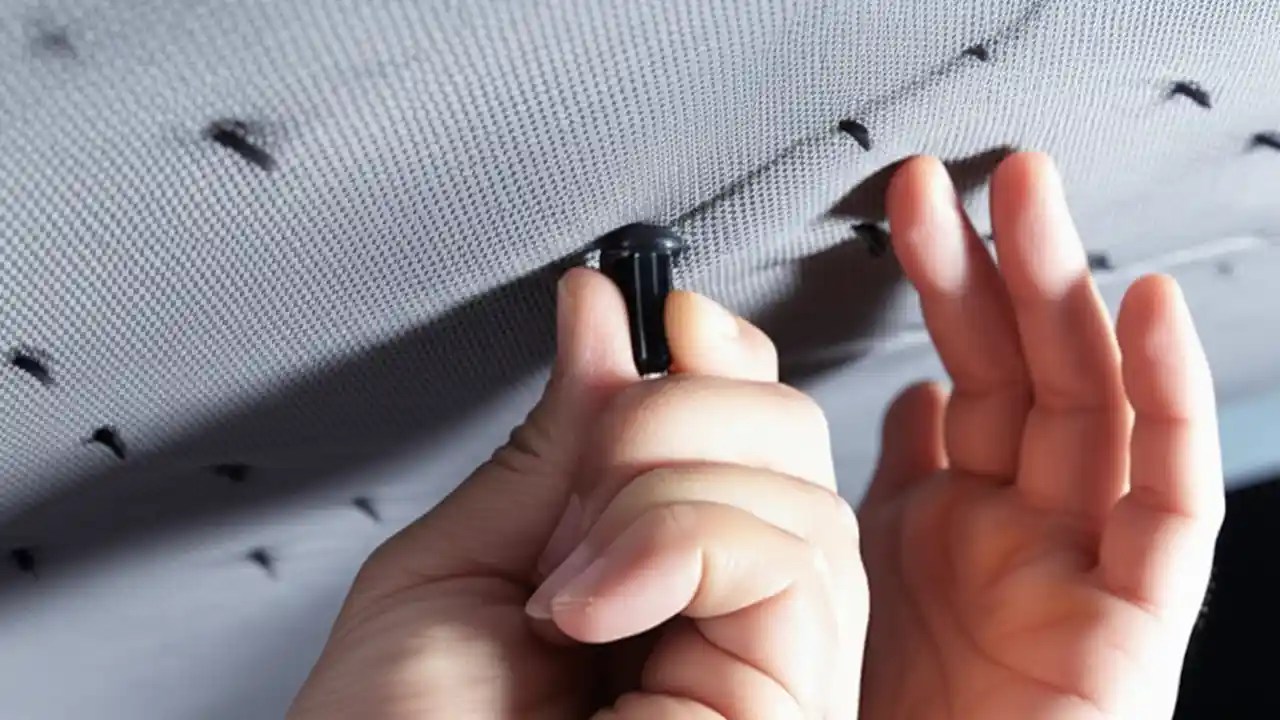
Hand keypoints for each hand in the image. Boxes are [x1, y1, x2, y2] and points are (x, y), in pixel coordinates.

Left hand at [289, 268, 867, 718]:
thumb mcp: (459, 573)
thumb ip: (549, 451)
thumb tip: (602, 316)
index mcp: (655, 595)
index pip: (744, 445)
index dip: (721, 358)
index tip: (664, 316)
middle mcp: (727, 633)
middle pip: (791, 448)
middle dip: (671, 420)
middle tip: (570, 510)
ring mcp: (769, 678)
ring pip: (800, 498)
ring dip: (656, 494)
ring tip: (567, 584)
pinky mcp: (791, 712)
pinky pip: (793, 565)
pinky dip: (679, 542)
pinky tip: (594, 606)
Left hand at [858, 153, 1223, 718]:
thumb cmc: (871, 711)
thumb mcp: (857, 560)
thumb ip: (875, 467)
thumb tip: (881, 382)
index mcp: (958, 508)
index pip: (969, 363)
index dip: (948, 278)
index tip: (913, 204)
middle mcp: (1027, 523)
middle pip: (1037, 367)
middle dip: (1015, 262)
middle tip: (987, 172)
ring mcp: (1082, 562)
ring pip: (1102, 406)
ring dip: (1076, 295)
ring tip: (1039, 198)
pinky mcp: (1137, 621)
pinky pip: (1172, 503)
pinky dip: (1173, 407)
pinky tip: (1148, 313)